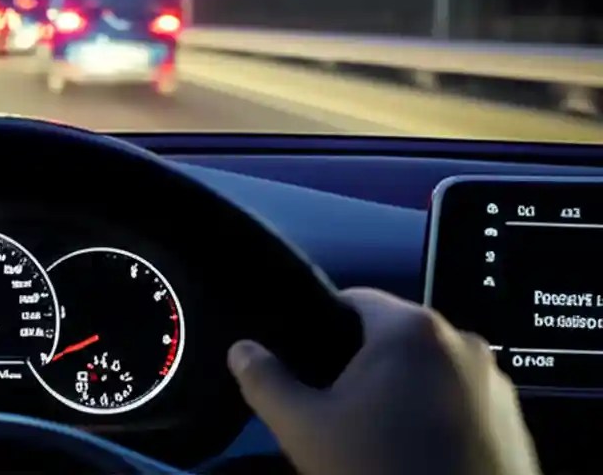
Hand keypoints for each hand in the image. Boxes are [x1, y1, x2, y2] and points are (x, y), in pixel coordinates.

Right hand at [227, 288, 539, 474]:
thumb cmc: (378, 469)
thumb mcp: (304, 429)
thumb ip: (265, 380)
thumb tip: (242, 350)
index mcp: (411, 328)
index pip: (355, 300)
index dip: (322, 327)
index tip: (308, 367)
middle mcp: (463, 341)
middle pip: (393, 339)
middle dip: (363, 368)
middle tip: (337, 412)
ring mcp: (495, 383)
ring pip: (429, 373)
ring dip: (402, 394)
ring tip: (377, 440)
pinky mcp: (514, 423)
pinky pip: (461, 404)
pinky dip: (436, 419)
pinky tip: (416, 455)